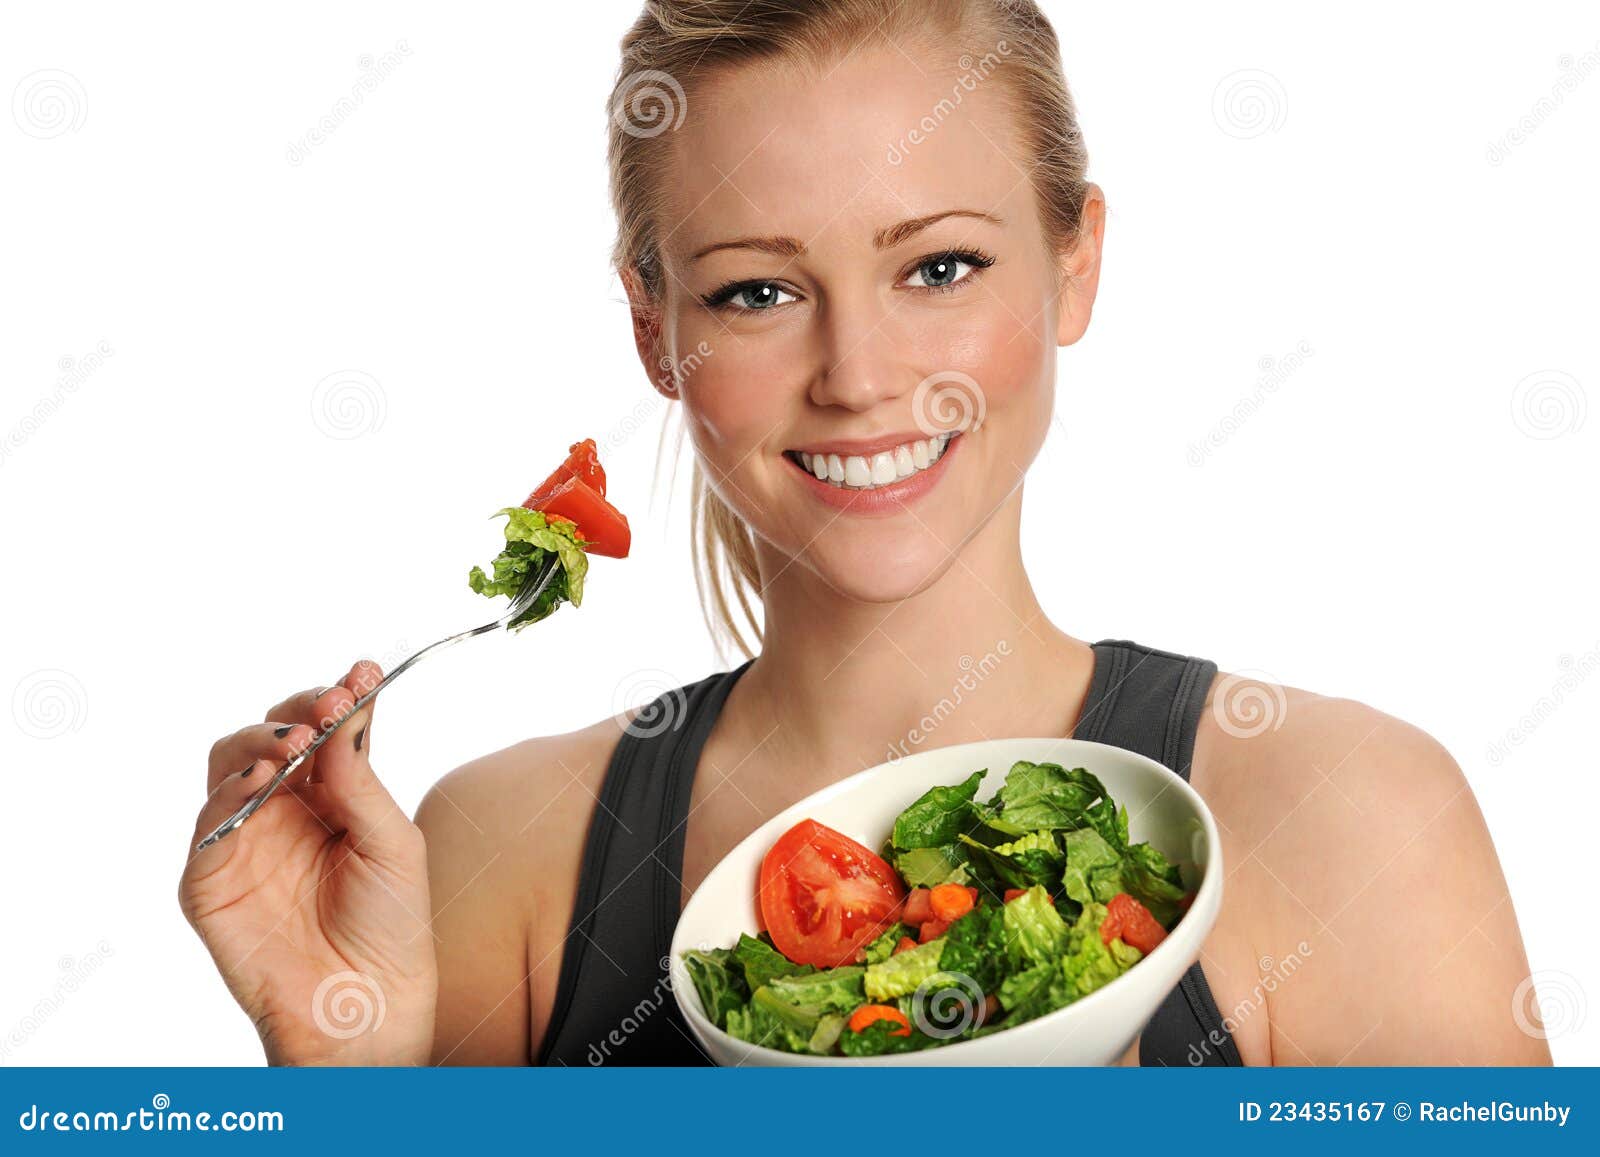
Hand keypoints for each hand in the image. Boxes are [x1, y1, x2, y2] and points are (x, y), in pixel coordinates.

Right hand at [178, 660, 437, 1064]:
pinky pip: (209, 823)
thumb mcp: (393, 843)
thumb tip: (346, 717)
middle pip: (271, 733)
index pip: (325, 732)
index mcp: (331, 798)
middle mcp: (284, 811)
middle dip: (300, 710)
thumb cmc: (392, 926)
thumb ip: (362, 781)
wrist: (367, 1002)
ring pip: (230, 763)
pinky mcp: (210, 879)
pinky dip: (230, 791)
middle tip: (330, 704)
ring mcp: (244, 842)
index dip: (338, 699)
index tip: (362, 672)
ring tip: (296, 740)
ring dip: (260, 739)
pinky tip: (263, 776)